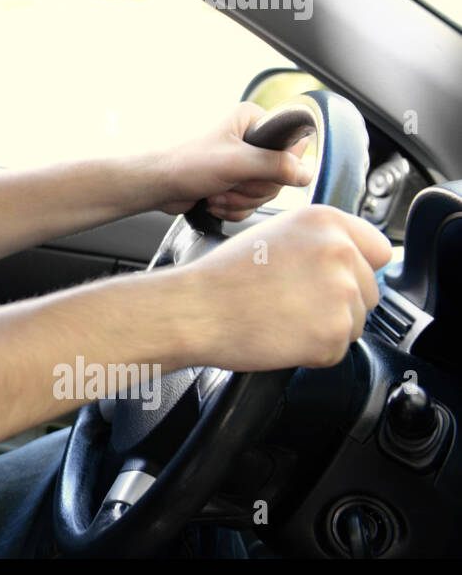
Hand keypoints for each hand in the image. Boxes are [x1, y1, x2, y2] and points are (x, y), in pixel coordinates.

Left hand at [155, 102, 313, 220]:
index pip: (293, 144)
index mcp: (253, 121)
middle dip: (253, 188)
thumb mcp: (237, 162)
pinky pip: (253, 204)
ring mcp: (245, 164)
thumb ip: (275, 166)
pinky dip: (235, 207)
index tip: (257, 170)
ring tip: (218, 192)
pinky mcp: (237, 184)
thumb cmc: (189, 165)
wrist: (161, 187)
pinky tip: (215, 200)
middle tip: (231, 183)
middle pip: (281, 174)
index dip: (280, 165)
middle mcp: (252, 140)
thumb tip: (307, 173)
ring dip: (241, 200)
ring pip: (267, 192)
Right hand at [176, 204, 392, 370]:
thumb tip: (353, 261)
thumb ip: (320, 241)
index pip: (377, 249)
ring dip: (326, 328)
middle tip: (293, 303)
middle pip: (368, 290)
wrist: (197, 309)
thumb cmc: (224, 276)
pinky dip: (312, 352)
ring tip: (283, 318)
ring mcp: (341, 293)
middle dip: (339, 303)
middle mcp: (340, 252)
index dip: (356, 268)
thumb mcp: (275, 234)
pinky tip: (281, 335)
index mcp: (326, 222)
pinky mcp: (334, 331)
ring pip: (356, 322)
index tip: (335, 280)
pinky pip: (337, 350)